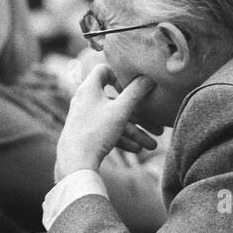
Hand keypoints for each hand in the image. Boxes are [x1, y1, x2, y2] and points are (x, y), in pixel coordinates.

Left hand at [55, 65, 156, 179]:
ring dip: (135, 133)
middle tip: (158, 128)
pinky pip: (107, 132)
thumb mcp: (121, 110)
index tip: (131, 87)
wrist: (74, 162)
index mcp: (89, 88)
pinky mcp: (85, 133)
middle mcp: (85, 100)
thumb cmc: (96, 131)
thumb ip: (136, 92)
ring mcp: (84, 117)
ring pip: (115, 120)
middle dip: (140, 117)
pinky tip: (137, 150)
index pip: (103, 70)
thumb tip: (148, 76)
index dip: (119, 75)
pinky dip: (122, 139)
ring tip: (152, 146)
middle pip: (117, 103)